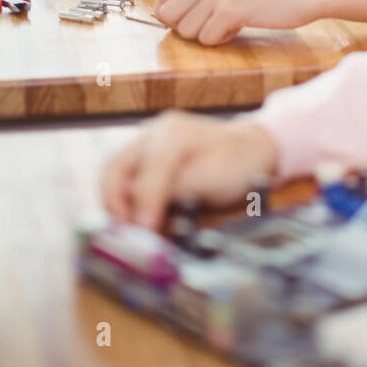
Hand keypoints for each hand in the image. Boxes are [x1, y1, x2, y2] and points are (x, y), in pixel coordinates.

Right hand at [101, 111, 278, 228]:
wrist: (252, 148)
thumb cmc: (237, 163)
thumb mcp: (212, 177)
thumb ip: (176, 189)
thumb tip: (142, 212)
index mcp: (173, 133)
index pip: (147, 174)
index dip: (143, 206)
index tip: (143, 234)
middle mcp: (153, 132)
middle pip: (115, 168)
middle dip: (114, 204)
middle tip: (123, 234)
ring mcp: (147, 140)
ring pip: (114, 172)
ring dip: (115, 202)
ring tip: (126, 229)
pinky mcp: (146, 154)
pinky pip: (124, 175)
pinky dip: (122, 198)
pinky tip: (133, 217)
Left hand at [155, 0, 327, 42]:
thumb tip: (174, 15)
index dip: (172, 14)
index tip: (193, 21)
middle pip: (167, 14)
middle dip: (185, 28)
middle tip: (210, 27)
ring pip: (186, 30)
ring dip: (206, 35)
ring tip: (230, 24)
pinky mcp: (231, 9)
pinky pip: (207, 38)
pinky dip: (222, 39)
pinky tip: (240, 27)